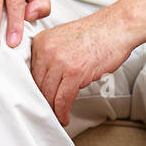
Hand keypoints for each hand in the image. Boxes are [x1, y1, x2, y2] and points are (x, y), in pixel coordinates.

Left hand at [30, 11, 134, 125]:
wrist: (115, 28)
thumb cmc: (95, 34)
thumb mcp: (61, 38)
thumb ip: (50, 55)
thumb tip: (45, 76)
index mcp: (41, 41)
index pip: (30, 71)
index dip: (34, 88)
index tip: (37, 97)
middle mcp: (46, 50)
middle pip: (37, 84)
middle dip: (42, 100)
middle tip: (46, 110)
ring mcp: (59, 61)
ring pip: (48, 93)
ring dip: (52, 110)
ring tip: (56, 117)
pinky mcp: (74, 73)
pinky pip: (62, 98)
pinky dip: (62, 112)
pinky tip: (64, 117)